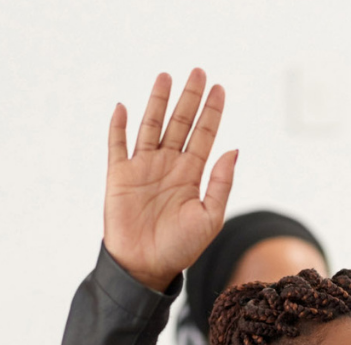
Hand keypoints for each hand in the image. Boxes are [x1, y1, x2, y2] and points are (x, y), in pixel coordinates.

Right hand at [104, 68, 236, 292]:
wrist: (144, 267)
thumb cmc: (179, 249)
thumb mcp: (209, 219)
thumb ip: (221, 185)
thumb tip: (232, 150)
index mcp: (190, 175)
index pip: (203, 136)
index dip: (211, 112)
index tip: (219, 88)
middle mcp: (167, 166)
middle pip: (180, 123)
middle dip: (189, 98)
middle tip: (198, 72)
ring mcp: (143, 168)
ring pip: (151, 126)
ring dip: (157, 102)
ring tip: (165, 77)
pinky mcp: (119, 176)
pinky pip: (117, 145)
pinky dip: (119, 126)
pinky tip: (124, 108)